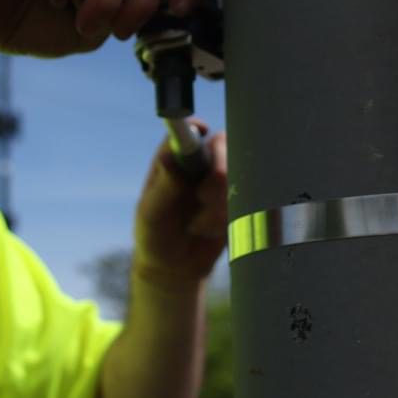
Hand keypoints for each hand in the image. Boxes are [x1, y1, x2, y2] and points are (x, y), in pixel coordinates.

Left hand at [132, 126, 229, 288]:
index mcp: (175, 159)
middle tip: (203, 197)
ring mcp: (220, 181)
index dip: (198, 129)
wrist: (175, 268)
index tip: (202, 135)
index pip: (190, 131)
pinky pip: (245, 202)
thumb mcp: (152, 214)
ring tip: (197, 226)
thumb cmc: (155, 236)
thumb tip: (170, 158)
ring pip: (237, 176)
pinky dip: (228, 220)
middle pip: (224, 146)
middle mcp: (200, 164)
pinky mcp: (237, 201)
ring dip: (219, 205)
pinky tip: (211, 231)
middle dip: (218, 174)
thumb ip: (164, 187)